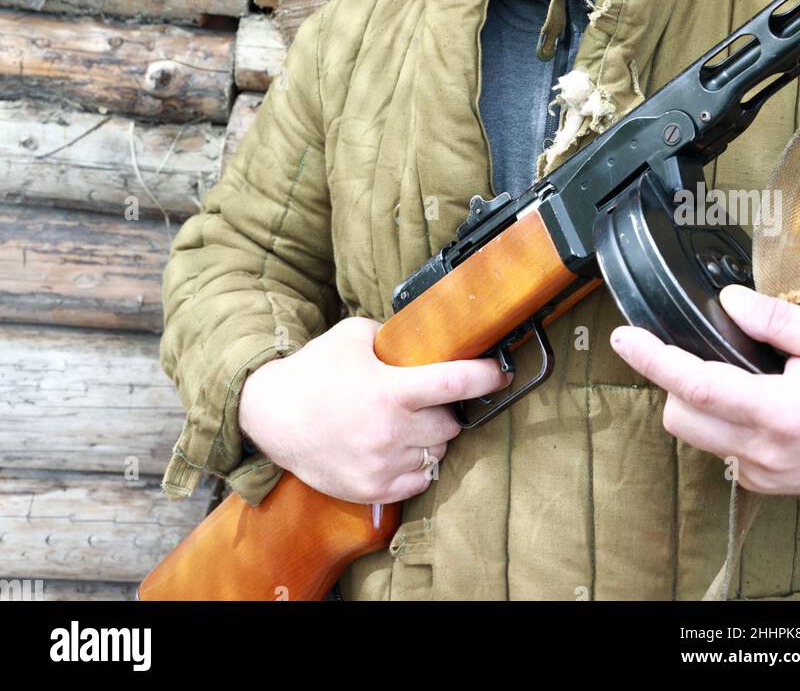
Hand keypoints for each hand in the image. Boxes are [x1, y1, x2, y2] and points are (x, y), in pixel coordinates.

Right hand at [238, 316, 511, 504]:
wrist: (271, 415)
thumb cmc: (314, 371)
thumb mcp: (354, 336)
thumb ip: (394, 338)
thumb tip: (427, 337)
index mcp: (390, 391)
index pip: (455, 384)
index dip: (486, 377)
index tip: (502, 372)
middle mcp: (390, 432)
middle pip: (450, 425)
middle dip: (444, 411)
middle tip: (426, 400)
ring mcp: (382, 466)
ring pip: (437, 454)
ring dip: (431, 439)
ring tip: (407, 424)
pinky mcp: (372, 490)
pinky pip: (420, 481)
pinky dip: (418, 465)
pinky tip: (399, 448)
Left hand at [608, 284, 799, 497]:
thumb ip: (778, 322)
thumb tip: (729, 300)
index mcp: (781, 412)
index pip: (695, 386)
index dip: (652, 359)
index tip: (623, 338)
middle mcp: (765, 451)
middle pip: (680, 417)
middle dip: (672, 380)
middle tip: (692, 349)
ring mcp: (764, 474)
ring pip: (696, 437)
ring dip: (696, 403)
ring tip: (735, 376)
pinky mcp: (766, 484)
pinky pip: (721, 450)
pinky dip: (722, 424)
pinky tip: (756, 404)